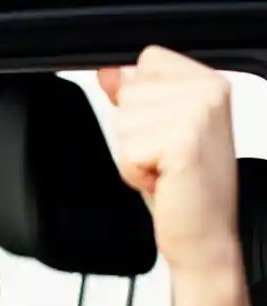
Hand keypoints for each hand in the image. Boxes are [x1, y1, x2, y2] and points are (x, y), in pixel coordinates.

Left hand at [98, 46, 239, 275]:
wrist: (205, 234)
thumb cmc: (185, 186)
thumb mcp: (157, 130)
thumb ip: (134, 93)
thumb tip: (108, 70)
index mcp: (208, 82)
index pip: (146, 59)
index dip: (140, 100)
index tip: (163, 128)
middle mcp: (209, 92)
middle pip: (129, 92)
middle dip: (134, 132)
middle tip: (164, 156)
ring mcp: (198, 115)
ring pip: (123, 122)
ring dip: (133, 154)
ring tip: (164, 169)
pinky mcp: (182, 143)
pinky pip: (126, 150)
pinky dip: (134, 173)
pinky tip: (163, 181)